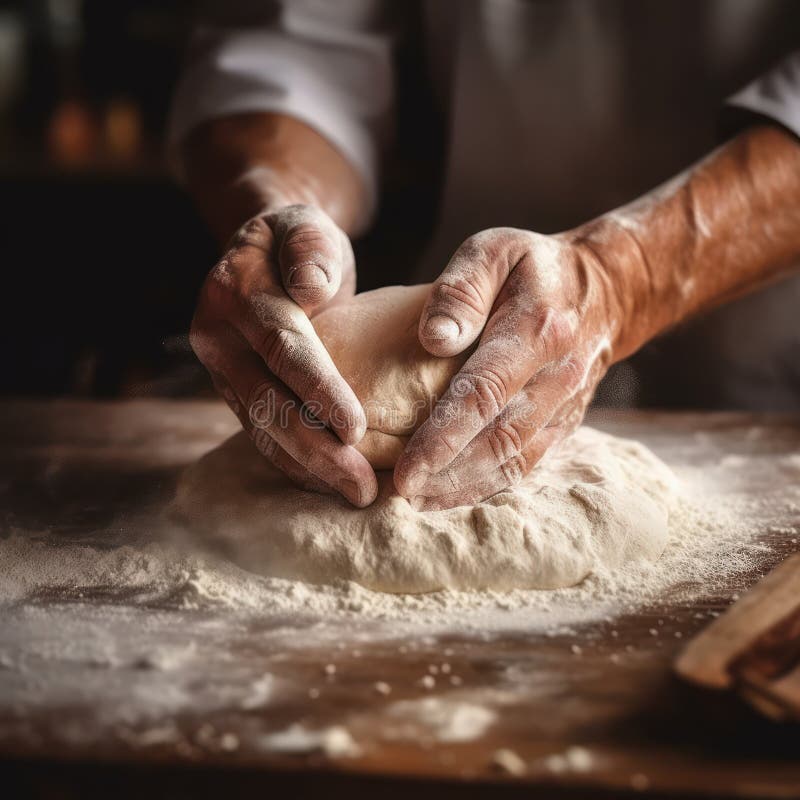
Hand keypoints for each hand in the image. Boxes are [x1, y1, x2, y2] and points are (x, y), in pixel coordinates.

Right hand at [190, 204, 377, 506]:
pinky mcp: (234, 393)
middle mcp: (218, 336)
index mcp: (234, 291)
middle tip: (363, 487)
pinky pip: (263, 434)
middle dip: (316, 449)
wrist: (265, 254)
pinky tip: (330, 485)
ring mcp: (221, 371)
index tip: (356, 429)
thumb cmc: (299, 240)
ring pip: (262, 428)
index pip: (280, 345)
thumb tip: (313, 287)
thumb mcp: (305, 225)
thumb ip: (309, 246)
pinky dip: (296, 464)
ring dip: (309, 468)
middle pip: (267, 401)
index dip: (318, 388)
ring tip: (356, 495)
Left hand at [394, 228, 617, 509]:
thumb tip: (433, 339)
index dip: (444, 436)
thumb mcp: (495, 250)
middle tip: (397, 496)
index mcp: (536, 330)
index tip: (406, 469)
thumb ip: (462, 289)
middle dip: (446, 473)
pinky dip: (488, 485)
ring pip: (513, 460)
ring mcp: (565, 405)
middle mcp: (557, 376)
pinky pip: (527, 462)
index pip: (485, 393)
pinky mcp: (565, 423)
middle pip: (498, 438)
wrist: (605, 290)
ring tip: (414, 506)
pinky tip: (450, 497)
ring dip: (464, 487)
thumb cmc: (532, 267)